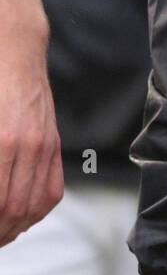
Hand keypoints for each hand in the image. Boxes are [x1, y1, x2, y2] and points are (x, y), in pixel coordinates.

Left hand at [0, 0, 62, 246]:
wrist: (12, 46)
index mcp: (1, 141)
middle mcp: (25, 146)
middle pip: (10, 212)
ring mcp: (44, 145)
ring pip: (32, 207)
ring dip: (12, 227)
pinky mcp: (53, 143)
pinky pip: (51, 190)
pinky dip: (35, 212)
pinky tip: (19, 216)